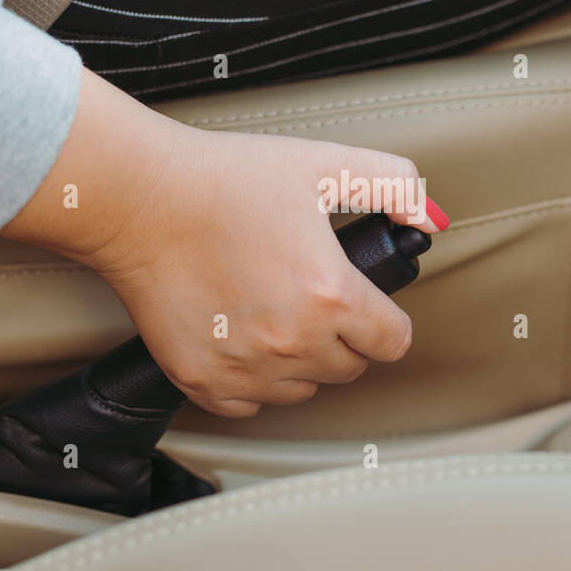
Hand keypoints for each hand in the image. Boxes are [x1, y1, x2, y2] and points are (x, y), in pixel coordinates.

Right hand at [0, 69, 446, 417]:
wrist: (140, 199)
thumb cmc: (225, 179)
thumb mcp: (322, 165)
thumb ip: (392, 186)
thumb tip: (430, 217)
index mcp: (332, 295)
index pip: (393, 342)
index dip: (383, 320)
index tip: (364, 304)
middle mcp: (294, 342)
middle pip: (349, 368)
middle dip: (343, 337)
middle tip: (312, 296)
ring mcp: (246, 368)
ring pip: (303, 389)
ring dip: (300, 361)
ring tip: (274, 312)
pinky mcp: (202, 380)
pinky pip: (249, 405)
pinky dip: (252, 381)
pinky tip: (241, 338)